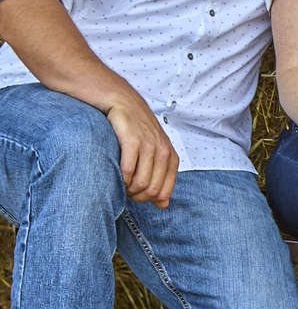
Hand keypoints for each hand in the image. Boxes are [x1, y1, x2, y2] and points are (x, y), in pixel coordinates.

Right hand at [103, 93, 179, 207]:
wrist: (124, 102)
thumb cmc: (138, 130)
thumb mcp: (156, 152)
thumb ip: (161, 178)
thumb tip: (163, 205)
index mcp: (171, 158)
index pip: (163, 192)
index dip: (148, 200)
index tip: (136, 196)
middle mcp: (163, 153)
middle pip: (151, 190)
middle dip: (136, 197)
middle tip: (125, 192)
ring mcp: (149, 146)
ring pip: (140, 183)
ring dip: (127, 189)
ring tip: (120, 184)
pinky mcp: (133, 140)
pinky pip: (128, 170)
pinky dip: (120, 179)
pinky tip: (115, 175)